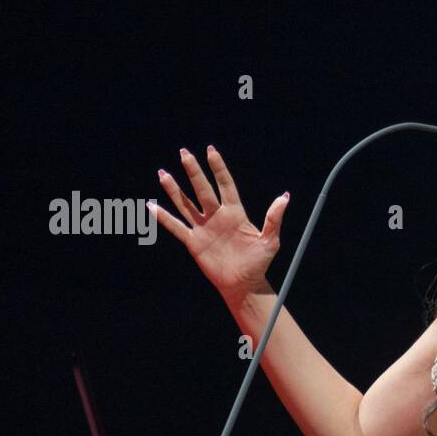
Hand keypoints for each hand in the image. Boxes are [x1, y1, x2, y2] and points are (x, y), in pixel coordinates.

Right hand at [153, 146, 288, 304]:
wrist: (244, 284)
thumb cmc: (258, 263)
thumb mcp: (269, 241)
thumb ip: (273, 219)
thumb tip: (284, 197)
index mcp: (235, 213)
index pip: (225, 185)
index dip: (218, 168)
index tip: (210, 150)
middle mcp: (217, 217)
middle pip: (203, 189)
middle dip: (193, 171)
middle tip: (184, 152)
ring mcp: (204, 228)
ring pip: (186, 204)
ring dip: (174, 189)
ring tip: (163, 173)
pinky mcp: (194, 242)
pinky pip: (176, 227)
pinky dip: (164, 217)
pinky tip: (151, 206)